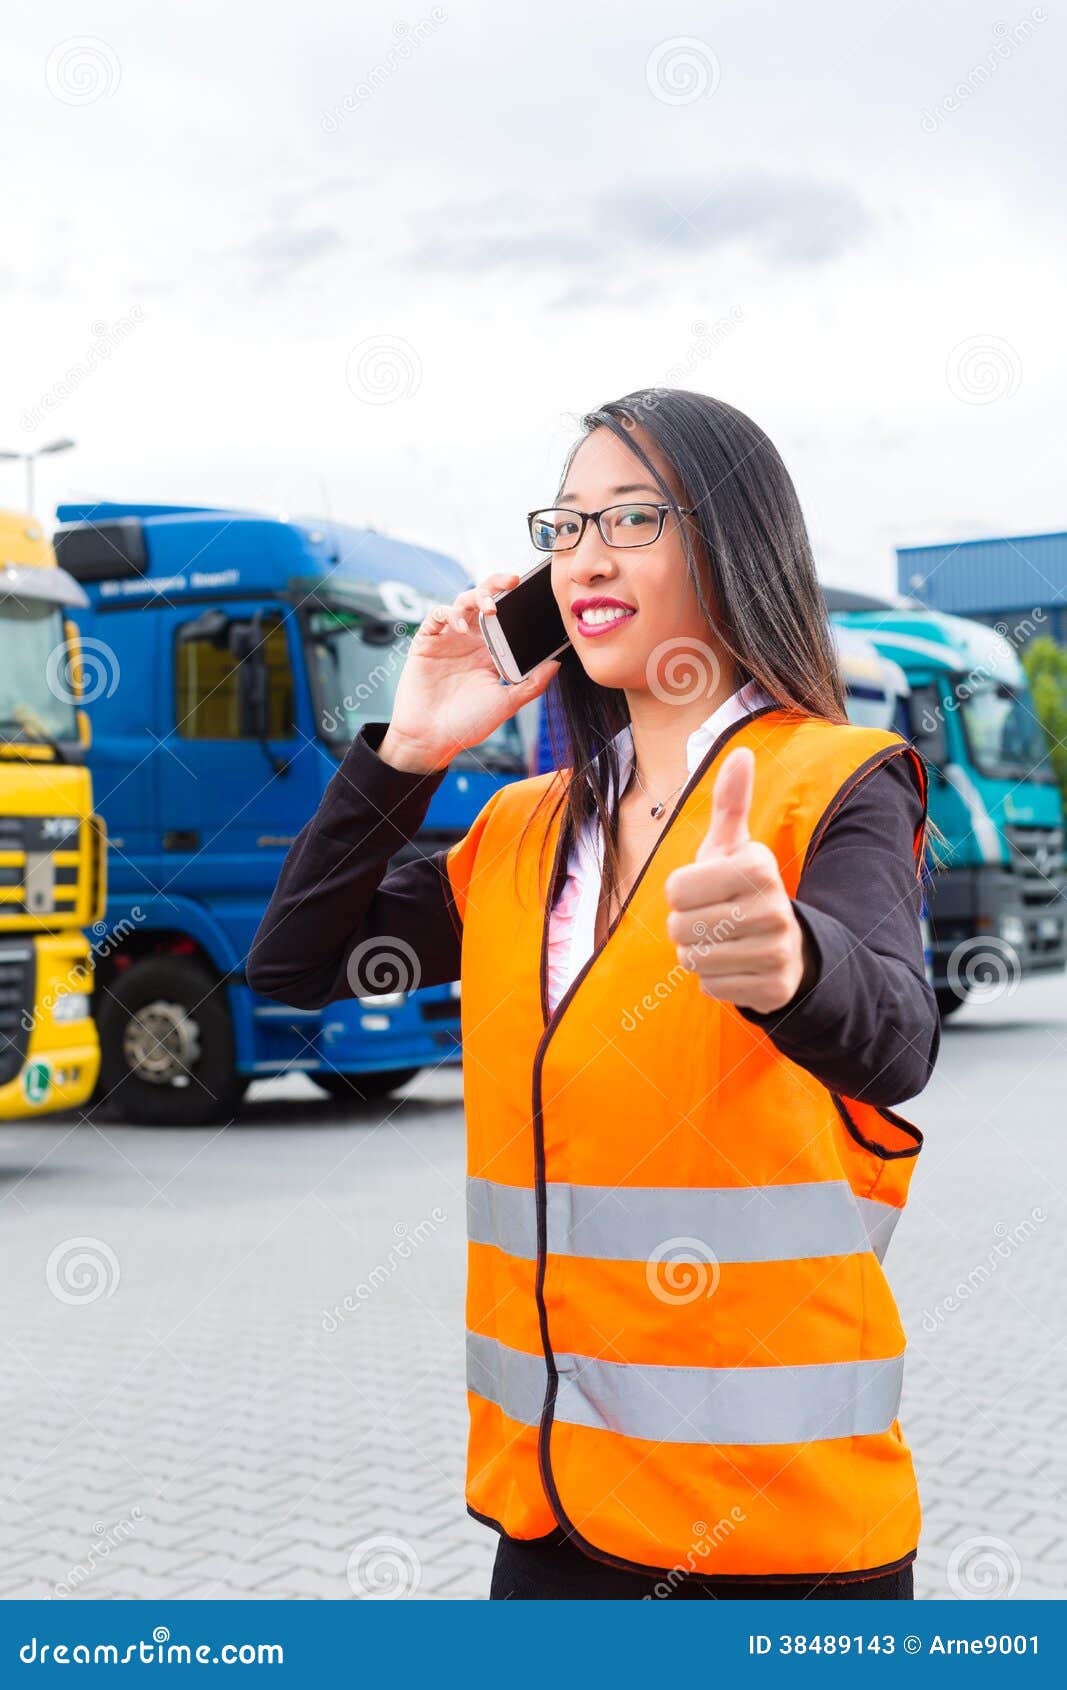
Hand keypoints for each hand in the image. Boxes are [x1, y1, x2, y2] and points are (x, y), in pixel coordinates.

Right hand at [381, 571, 561, 771]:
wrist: (431, 740)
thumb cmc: (468, 725)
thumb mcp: (506, 703)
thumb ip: (532, 684)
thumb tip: (556, 663)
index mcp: (490, 652)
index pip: (506, 618)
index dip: (516, 602)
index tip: (534, 593)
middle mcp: (469, 641)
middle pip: (484, 601)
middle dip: (497, 585)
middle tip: (512, 581)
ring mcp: (447, 640)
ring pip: (461, 602)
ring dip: (476, 597)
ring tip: (490, 606)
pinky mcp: (426, 642)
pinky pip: (436, 616)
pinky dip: (449, 614)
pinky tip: (460, 625)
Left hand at [663, 746, 815, 1013]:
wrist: (787, 946)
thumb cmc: (742, 889)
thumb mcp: (734, 846)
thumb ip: (731, 802)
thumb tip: (740, 751)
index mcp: (758, 867)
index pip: (675, 888)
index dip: (680, 892)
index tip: (706, 890)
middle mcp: (773, 909)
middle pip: (680, 927)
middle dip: (685, 926)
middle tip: (712, 920)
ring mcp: (776, 951)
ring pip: (693, 960)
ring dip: (697, 953)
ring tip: (723, 941)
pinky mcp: (773, 989)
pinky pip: (711, 987)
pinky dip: (715, 980)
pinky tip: (737, 965)